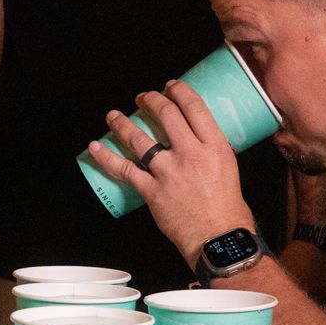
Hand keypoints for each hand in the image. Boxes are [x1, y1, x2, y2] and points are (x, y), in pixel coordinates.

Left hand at [87, 80, 256, 269]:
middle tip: (142, 98)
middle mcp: (191, 154)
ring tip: (113, 116)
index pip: (195, 107)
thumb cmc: (227, 208)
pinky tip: (96, 147)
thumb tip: (195, 140)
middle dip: (151, 101)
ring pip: (140, 139)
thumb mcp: (229, 168)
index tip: (169, 86)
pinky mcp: (152, 191)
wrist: (218, 238)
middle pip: (166, 116)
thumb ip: (211, 150)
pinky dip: (107, 157)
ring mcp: (169, 172)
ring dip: (122, 123)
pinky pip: (124, 170)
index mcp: (215, 146)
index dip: (178, 91)